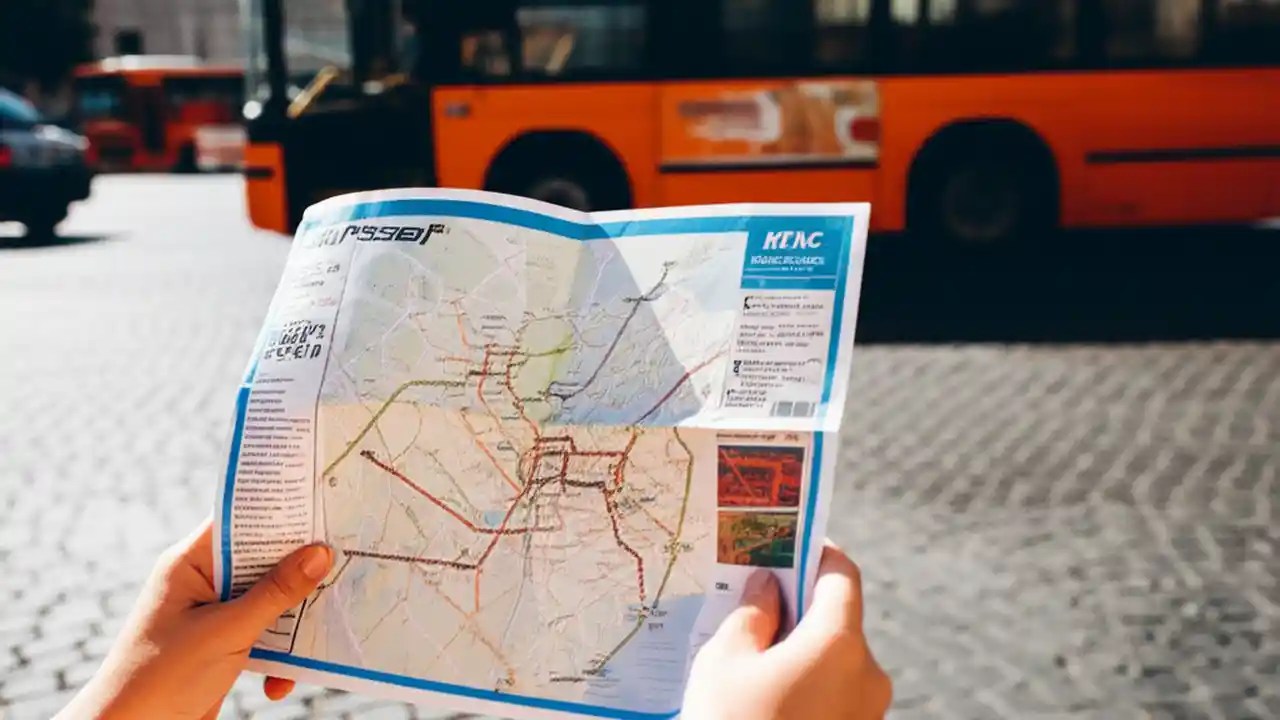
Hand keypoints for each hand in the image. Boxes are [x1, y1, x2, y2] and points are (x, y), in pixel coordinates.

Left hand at [57, 520, 332, 719]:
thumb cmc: (163, 676)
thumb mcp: (228, 631)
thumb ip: (276, 592)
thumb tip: (321, 552)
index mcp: (190, 565)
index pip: (239, 522)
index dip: (279, 513)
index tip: (324, 507)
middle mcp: (202, 584)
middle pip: (262, 563)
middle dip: (298, 571)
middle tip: (341, 563)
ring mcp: (213, 616)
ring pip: (269, 602)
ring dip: (292, 623)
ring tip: (320, 630)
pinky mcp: (222, 647)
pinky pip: (263, 637)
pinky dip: (277, 658)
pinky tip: (278, 684)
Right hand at [682, 542, 891, 719]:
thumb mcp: (725, 663)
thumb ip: (751, 616)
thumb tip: (766, 589)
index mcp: (840, 643)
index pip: (842, 575)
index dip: (815, 554)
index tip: (788, 545)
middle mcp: (868, 675)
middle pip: (838, 621)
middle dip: (797, 609)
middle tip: (753, 602)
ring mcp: (868, 714)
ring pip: (835, 662)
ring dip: (799, 651)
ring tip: (748, 655)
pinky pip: (833, 697)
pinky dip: (805, 685)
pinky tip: (763, 695)